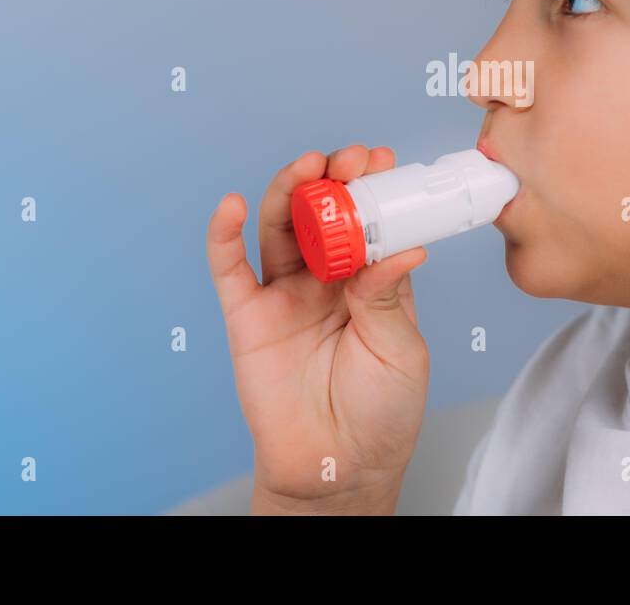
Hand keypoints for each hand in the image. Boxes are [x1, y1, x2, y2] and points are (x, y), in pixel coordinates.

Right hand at [206, 145, 428, 512]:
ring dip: (290, 191)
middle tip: (354, 160)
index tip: (386, 163)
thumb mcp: (400, 349)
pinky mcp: (248, 317)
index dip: (374, 189)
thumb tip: (404, 247)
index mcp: (371, 280)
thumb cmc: (381, 412)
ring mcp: (285, 294)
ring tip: (309, 166)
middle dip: (336, 179)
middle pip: (322, 214)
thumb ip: (389, 296)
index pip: (370, 220)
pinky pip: (230, 269)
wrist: (339, 468)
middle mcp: (326, 279)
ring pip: (279, 228)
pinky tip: (234, 205)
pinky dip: (225, 233)